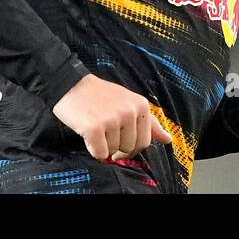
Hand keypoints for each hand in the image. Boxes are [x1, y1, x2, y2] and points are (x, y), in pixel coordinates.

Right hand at [51, 74, 172, 161]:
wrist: (70, 85)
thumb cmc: (100, 96)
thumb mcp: (129, 102)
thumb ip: (150, 122)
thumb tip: (168, 140)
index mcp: (141, 105)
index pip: (145, 142)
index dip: (131, 145)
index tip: (120, 138)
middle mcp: (130, 111)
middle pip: (130, 149)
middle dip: (117, 147)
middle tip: (105, 131)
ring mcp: (113, 119)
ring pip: (114, 152)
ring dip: (103, 145)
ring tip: (96, 126)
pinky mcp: (95, 128)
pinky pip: (100, 154)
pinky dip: (93, 149)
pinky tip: (88, 133)